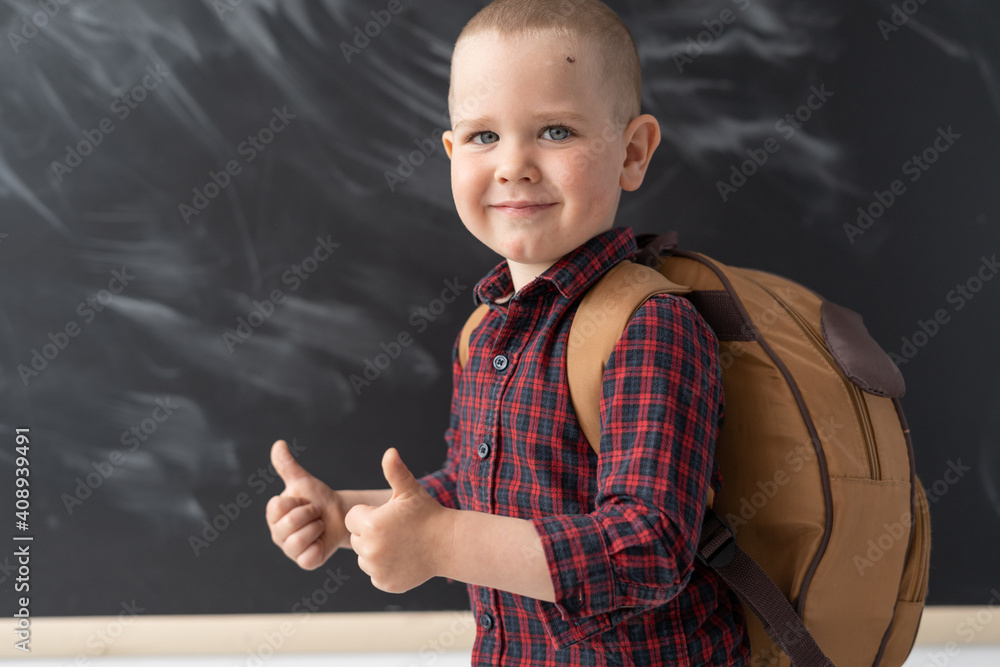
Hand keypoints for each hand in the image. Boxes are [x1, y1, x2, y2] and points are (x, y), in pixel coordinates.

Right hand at [266, 439, 346, 569]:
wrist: (341, 514)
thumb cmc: (319, 498)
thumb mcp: (304, 481)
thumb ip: (288, 465)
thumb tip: (278, 444)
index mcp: (273, 515)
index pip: (278, 507)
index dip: (298, 500)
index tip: (305, 500)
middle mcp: (277, 534)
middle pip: (288, 524)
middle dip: (310, 513)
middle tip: (316, 512)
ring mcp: (290, 550)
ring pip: (297, 541)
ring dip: (315, 528)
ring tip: (320, 524)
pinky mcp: (306, 562)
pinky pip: (307, 558)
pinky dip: (318, 547)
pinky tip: (322, 539)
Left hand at [344, 447, 451, 593]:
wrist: (449, 544)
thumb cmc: (428, 514)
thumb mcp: (410, 490)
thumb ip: (395, 471)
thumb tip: (390, 452)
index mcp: (371, 524)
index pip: (352, 519)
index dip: (369, 515)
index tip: (388, 515)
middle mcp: (370, 549)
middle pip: (356, 539)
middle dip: (371, 533)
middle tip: (396, 530)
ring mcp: (377, 569)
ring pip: (364, 558)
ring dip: (376, 551)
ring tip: (400, 544)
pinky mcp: (385, 583)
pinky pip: (374, 574)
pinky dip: (384, 568)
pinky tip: (403, 559)